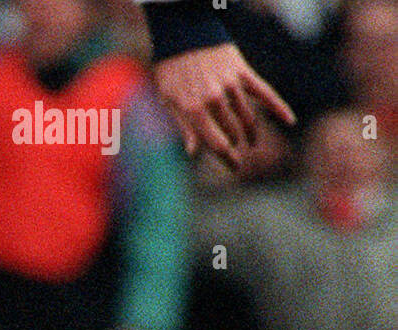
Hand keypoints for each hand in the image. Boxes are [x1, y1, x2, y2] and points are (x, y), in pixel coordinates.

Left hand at [152, 43, 293, 171]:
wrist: (184, 32)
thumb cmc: (171, 69)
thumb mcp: (168, 101)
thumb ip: (184, 126)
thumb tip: (193, 152)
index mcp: (193, 110)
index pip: (217, 144)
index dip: (228, 159)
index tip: (235, 168)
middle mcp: (214, 99)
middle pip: (233, 132)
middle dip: (236, 145)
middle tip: (237, 152)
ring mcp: (230, 85)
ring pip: (247, 117)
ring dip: (251, 132)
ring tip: (251, 142)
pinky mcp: (242, 72)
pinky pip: (264, 92)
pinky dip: (278, 107)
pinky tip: (290, 120)